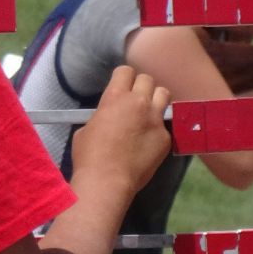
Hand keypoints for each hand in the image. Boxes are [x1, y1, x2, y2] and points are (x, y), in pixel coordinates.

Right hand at [70, 64, 171, 193]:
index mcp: (115, 97)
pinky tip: (148, 142)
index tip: (122, 88)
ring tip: (148, 113)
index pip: (126, 71)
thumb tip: (108, 118)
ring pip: (164, 94)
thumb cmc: (89, 157)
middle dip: (141, 88)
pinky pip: (165, 125)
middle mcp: (139, 103)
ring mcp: (155, 120)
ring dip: (155, 100)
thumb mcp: (87, 129)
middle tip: (135, 102)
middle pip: (148, 80)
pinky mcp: (165, 137)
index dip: (123, 79)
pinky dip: (157, 130)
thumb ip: (102, 116)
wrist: (107, 182)